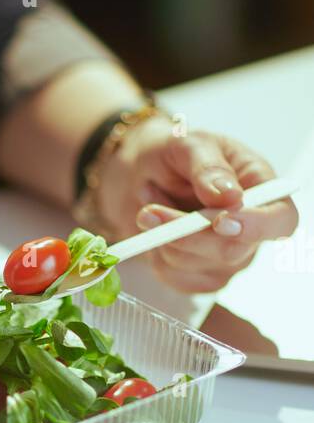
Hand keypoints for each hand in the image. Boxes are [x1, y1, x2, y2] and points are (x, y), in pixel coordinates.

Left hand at [95, 115, 297, 292]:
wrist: (142, 175)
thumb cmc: (174, 156)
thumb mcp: (189, 145)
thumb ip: (208, 168)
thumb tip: (229, 196)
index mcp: (263, 190)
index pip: (281, 221)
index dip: (256, 227)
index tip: (221, 221)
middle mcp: (252, 231)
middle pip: (231, 251)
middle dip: (185, 233)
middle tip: (148, 212)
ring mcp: (227, 259)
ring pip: (193, 263)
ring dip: (162, 236)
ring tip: (151, 206)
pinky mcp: (198, 277)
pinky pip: (172, 275)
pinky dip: (154, 252)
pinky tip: (156, 229)